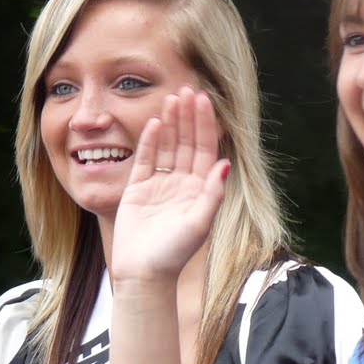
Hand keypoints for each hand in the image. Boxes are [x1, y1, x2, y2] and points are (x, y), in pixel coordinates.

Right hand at [110, 88, 227, 282]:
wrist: (143, 273)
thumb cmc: (174, 253)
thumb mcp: (199, 223)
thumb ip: (212, 194)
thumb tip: (226, 164)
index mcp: (200, 190)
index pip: (205, 150)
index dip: (205, 125)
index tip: (204, 100)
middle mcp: (182, 184)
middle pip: (187, 143)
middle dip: (188, 117)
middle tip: (187, 89)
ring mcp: (160, 185)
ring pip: (168, 147)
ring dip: (171, 123)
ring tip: (172, 98)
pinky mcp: (138, 189)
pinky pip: (146, 159)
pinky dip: (151, 141)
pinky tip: (155, 122)